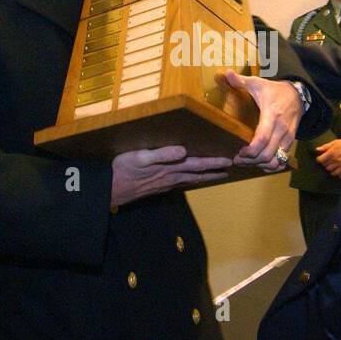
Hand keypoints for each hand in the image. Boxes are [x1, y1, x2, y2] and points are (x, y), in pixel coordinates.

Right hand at [110, 146, 231, 206]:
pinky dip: (192, 180)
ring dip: (205, 177)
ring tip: (217, 175)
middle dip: (215, 172)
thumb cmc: (123, 169)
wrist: (111, 189)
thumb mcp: (140, 157)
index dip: (214, 162)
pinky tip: (192, 179)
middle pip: (198, 174)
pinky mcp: (159, 187)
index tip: (229, 160)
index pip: (197, 164)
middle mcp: (171, 177)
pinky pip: (181, 183)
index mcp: (170, 168)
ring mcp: (166, 184)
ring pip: (191, 180)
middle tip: (230, 169)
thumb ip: (162, 154)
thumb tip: (183, 150)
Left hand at [223, 69, 300, 171]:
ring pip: (275, 161)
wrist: (298, 95)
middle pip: (267, 154)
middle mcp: (281, 130)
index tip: (239, 152)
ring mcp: (287, 138)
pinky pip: (282, 161)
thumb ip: (241, 80)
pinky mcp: (290, 143)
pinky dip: (271, 166)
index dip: (250, 150)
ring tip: (247, 162)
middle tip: (237, 159)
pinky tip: (260, 163)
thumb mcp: (258, 84)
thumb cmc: (274, 91)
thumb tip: (225, 73)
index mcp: (271, 116)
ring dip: (260, 165)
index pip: (263, 139)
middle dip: (251, 161)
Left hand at [315, 138, 340, 179]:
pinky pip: (338, 175)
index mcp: (331, 153)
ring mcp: (340, 166)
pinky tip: (338, 169)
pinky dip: (337, 173)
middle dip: (326, 164)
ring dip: (331, 169)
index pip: (320, 160)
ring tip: (333, 165)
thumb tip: (317, 149)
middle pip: (325, 166)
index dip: (319, 159)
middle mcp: (335, 160)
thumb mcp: (335, 142)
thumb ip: (325, 146)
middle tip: (328, 161)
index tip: (320, 159)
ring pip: (331, 171)